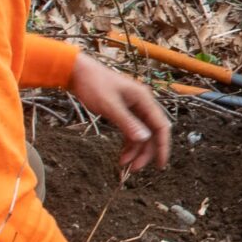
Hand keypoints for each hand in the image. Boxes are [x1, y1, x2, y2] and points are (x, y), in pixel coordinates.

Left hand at [68, 54, 170, 172]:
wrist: (78, 72)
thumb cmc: (94, 84)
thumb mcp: (110, 105)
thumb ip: (127, 123)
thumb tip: (145, 139)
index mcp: (144, 99)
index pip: (161, 126)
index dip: (163, 146)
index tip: (160, 165)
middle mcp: (143, 104)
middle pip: (152, 133)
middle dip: (145, 152)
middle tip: (133, 169)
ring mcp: (134, 108)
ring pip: (142, 134)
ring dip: (135, 151)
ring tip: (123, 164)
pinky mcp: (125, 112)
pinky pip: (132, 132)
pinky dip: (128, 144)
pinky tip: (121, 155)